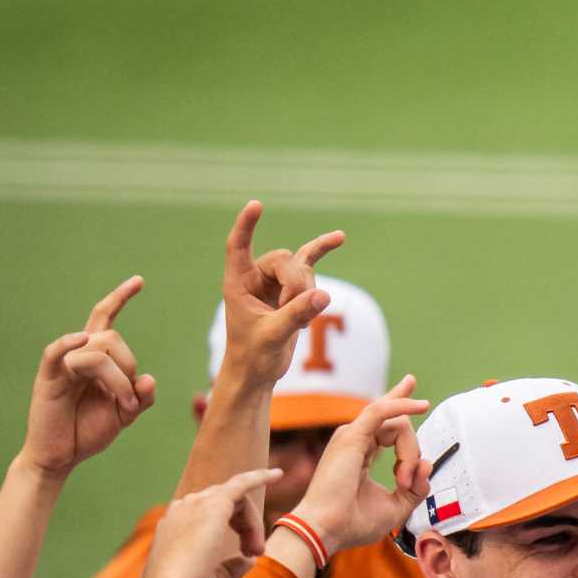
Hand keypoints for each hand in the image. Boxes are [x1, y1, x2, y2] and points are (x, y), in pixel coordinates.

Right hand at [18, 276, 158, 479]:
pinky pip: (58, 352)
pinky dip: (69, 344)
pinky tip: (80, 340)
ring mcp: (62, 365)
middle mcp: (78, 355)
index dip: (120, 298)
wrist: (60, 456)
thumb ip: (141, 397)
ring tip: (122, 407)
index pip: (106, 319)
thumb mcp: (125, 414)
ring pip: (96, 350)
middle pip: (111, 337)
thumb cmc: (88, 431)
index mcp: (97, 359)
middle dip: (130, 367)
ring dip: (118, 380)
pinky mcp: (49, 378)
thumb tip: (149, 378)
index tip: (139, 280)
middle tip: (131, 402)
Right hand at [145, 467, 283, 577]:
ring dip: (253, 525)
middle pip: (226, 506)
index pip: (211, 514)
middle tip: (256, 552)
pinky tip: (278, 474)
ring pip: (238, 502)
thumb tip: (250, 558)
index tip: (248, 552)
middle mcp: (182, 509)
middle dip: (247, 528)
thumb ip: (232, 566)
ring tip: (257, 549)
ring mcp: (196, 503)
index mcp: (175, 524)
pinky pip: (241, 482)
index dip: (236, 529)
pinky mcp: (215, 503)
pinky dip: (260, 477)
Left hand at [217, 201, 344, 387]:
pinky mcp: (292, 291)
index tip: (256, 205)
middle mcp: (255, 277)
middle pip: (284, 261)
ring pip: (301, 269)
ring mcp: (275, 282)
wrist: (257, 372)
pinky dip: (323, 253)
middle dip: (297, 284)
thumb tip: (324, 295)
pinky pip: (310, 266)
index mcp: (238, 283)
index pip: (239, 246)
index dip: (246, 226)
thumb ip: (296, 314)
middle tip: (296, 312)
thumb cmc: (254, 356)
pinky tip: (340, 237)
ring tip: (300, 321)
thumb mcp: (273, 336)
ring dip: (307, 292)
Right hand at [287, 377, 431, 553]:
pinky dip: (403, 406)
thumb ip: (415, 488)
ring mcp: (352, 436)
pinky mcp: (352, 436)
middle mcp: (355, 440)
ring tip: (404, 480)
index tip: (421, 439)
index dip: (403, 414)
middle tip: (424, 408)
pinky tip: (421, 405)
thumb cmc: (353, 523)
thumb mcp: (396, 507)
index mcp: (360, 453)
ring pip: (397, 424)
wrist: (327, 530)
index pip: (385, 424)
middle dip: (407, 405)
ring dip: (410, 453)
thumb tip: (427, 465)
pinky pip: (382, 411)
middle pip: (391, 415)